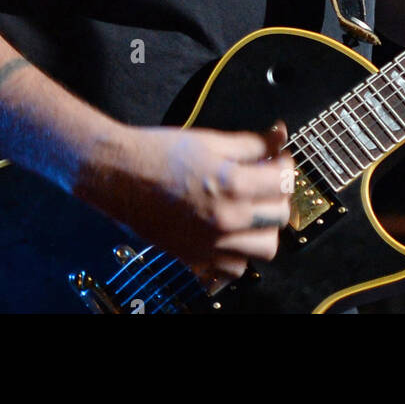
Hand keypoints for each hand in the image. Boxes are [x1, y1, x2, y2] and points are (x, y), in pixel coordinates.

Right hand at [76, 120, 293, 286]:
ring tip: (253, 208)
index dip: (286, 163)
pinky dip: (240, 253)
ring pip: (265, 248)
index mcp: (232, 184)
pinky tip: (232, 231)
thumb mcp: (210, 139)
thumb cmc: (158, 152)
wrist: (118, 174)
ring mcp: (211, 243)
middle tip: (267, 179)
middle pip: (280, 216)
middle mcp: (226, 219)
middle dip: (279, 194)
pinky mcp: (196, 257)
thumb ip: (251, 142)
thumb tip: (278, 136)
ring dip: (265, 227)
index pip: (284, 181)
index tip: (278, 156)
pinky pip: (235, 268)